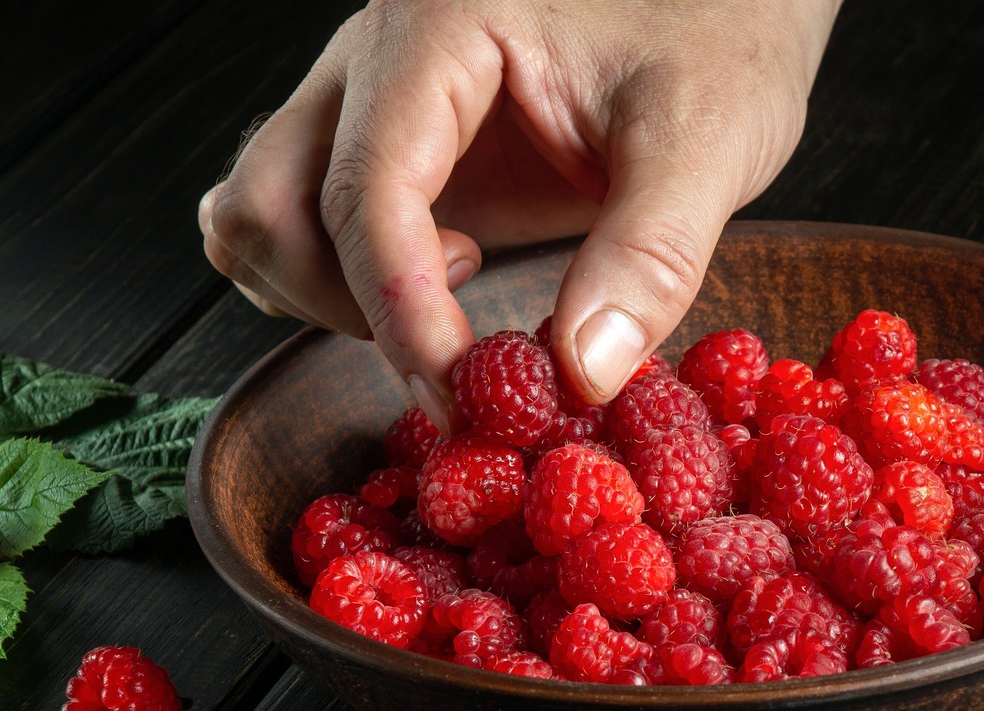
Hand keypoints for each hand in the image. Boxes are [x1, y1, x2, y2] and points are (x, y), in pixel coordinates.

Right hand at [198, 0, 839, 424]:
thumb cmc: (722, 25)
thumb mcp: (713, 132)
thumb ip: (652, 252)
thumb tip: (582, 374)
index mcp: (440, 23)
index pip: (370, 189)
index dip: (402, 312)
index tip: (463, 399)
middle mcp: (379, 54)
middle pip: (272, 203)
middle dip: (351, 307)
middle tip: (462, 361)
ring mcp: (371, 94)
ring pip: (262, 210)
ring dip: (328, 293)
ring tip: (453, 307)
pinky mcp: (391, 137)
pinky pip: (300, 213)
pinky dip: (340, 274)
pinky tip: (446, 276)